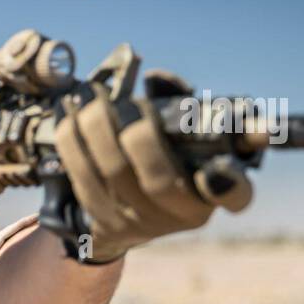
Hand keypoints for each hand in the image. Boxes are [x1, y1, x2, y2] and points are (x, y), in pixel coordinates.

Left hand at [54, 70, 255, 262]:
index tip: (217, 168)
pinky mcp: (106, 224)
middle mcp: (183, 214)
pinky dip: (73, 144)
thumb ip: (180, 104)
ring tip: (86, 97)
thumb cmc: (162, 158)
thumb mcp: (181, 134)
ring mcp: (143, 224)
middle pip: (160, 180)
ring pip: (115, 175)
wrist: (125, 211)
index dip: (230, 185)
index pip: (236, 195)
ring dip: (96, 129)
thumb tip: (158, 79)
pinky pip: (84, 181)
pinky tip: (67, 117)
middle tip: (125, 102)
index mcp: (216, 191)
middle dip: (139, 135)